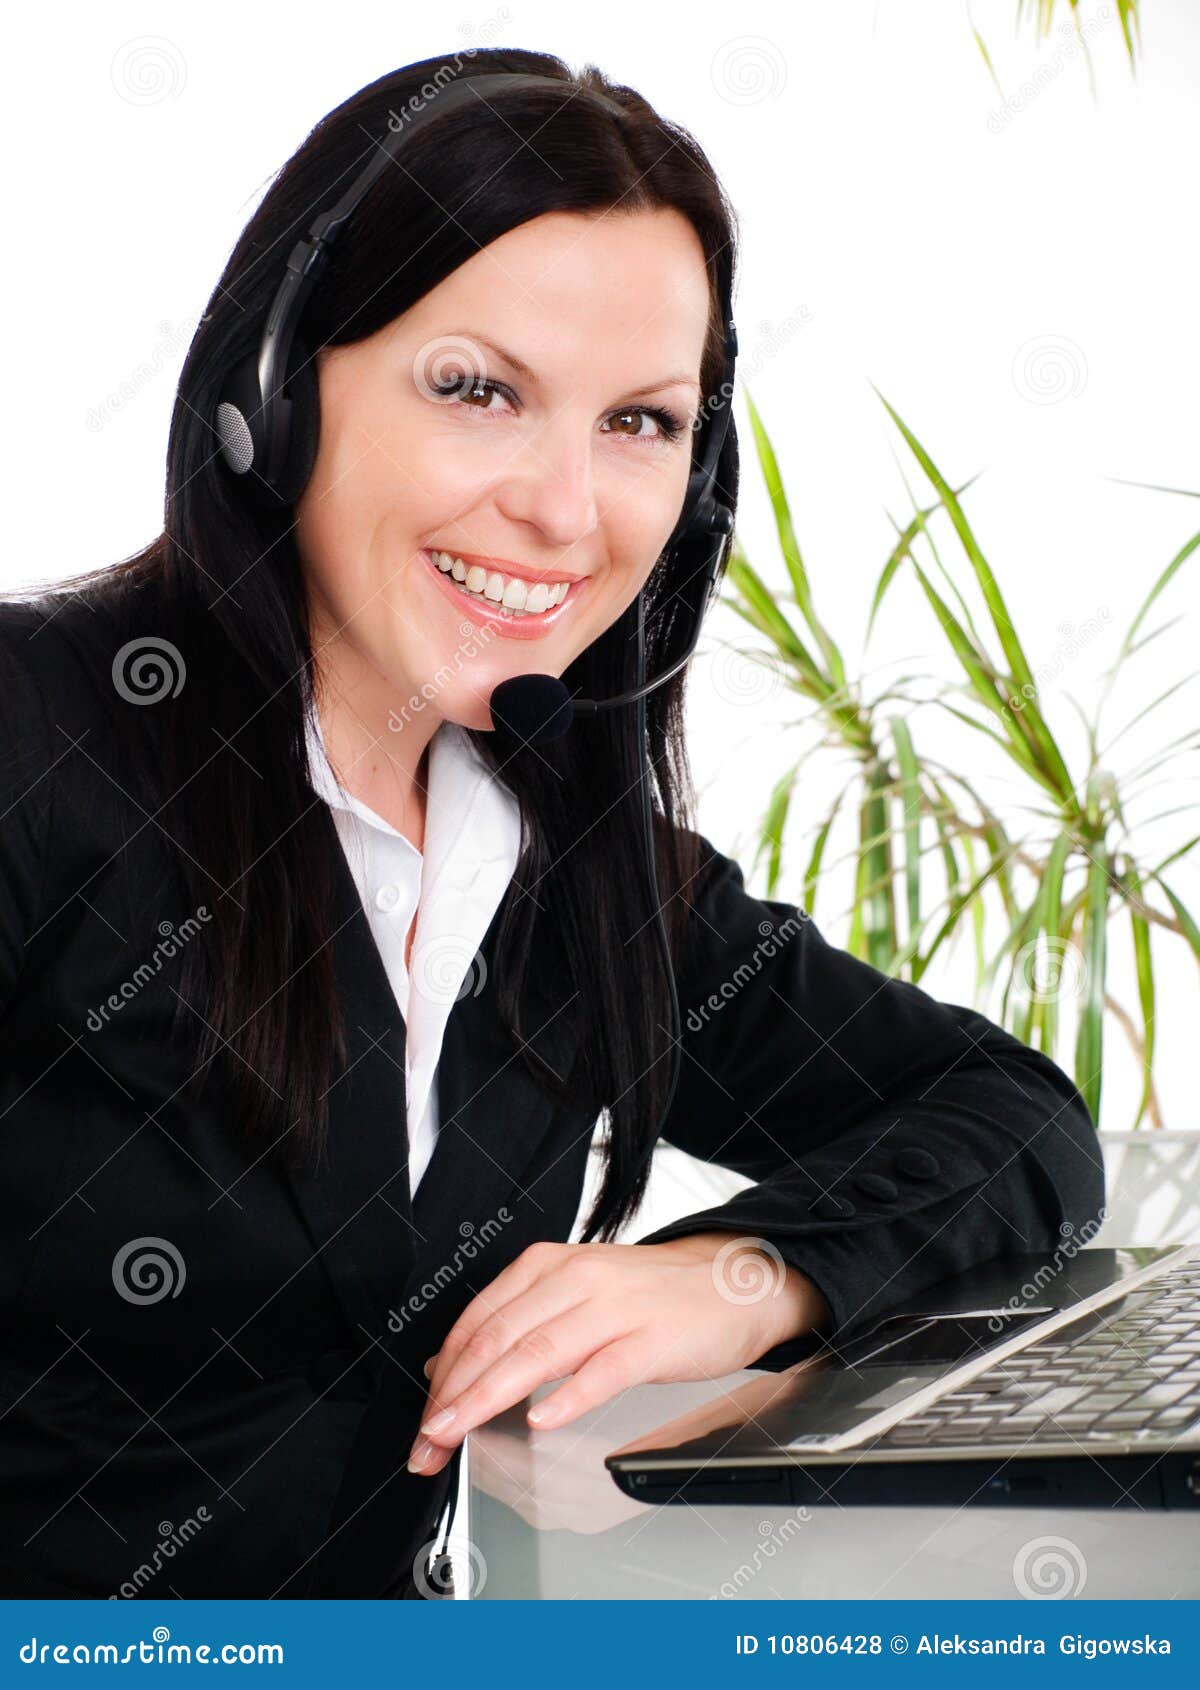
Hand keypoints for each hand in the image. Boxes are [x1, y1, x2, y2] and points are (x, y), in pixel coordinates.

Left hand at [406, 1232, 830, 1476]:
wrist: (731, 1281)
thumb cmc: (650, 1297)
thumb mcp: (574, 1293)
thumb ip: (516, 1324)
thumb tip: (450, 1369)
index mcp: (549, 1266)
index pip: (478, 1320)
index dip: (443, 1372)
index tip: (423, 1418)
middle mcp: (576, 1280)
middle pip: (499, 1338)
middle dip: (454, 1395)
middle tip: (428, 1441)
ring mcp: (615, 1308)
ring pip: (538, 1352)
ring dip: (490, 1397)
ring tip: (459, 1432)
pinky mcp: (653, 1339)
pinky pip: (604, 1369)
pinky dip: (570, 1396)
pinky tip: (544, 1419)